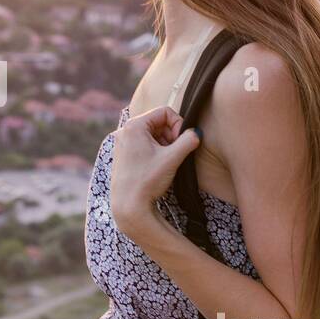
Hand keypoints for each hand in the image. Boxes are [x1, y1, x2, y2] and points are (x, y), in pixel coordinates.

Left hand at [109, 106, 200, 243]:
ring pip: (152, 134)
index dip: (178, 124)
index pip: (165, 112)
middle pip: (158, 122)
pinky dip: (156, 151)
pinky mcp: (124, 155)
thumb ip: (188, 141)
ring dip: (165, 144)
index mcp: (134, 125)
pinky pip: (145, 144)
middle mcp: (125, 131)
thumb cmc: (147, 181)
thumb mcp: (172, 158)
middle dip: (171, 135)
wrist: (129, 206)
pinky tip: (158, 166)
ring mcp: (123, 143)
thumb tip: (197, 133)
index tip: (181, 142)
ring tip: (168, 161)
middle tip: (176, 152)